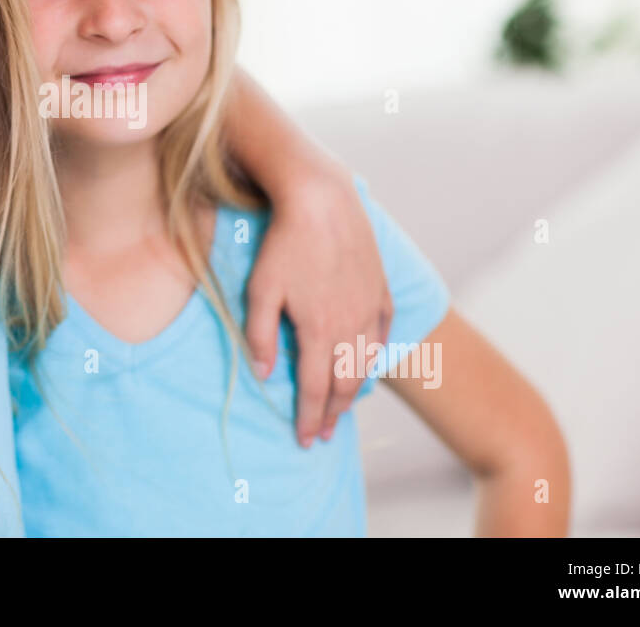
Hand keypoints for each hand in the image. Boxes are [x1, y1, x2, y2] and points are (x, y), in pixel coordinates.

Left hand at [244, 167, 392, 446]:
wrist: (322, 200)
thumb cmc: (283, 243)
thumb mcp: (259, 289)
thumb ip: (259, 335)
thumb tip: (263, 375)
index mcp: (319, 331)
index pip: (314, 389)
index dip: (308, 418)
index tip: (304, 440)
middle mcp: (350, 326)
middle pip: (344, 383)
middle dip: (332, 413)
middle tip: (323, 434)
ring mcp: (369, 307)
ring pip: (366, 362)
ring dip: (353, 390)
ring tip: (342, 408)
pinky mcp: (379, 288)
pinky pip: (381, 333)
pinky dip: (373, 355)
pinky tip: (365, 362)